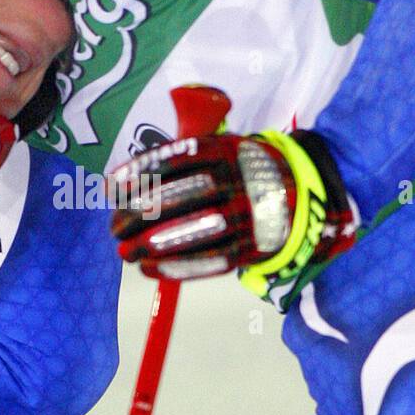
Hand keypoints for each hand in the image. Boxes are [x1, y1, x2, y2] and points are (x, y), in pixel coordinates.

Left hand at [109, 128, 356, 299]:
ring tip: (125, 252)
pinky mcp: (249, 246)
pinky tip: (148, 268)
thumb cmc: (242, 171)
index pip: (178, 159)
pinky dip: (176, 265)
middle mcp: (238, 182)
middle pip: (184, 196)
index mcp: (227, 151)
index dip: (141, 173)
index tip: (113, 187)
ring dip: (154, 244)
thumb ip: (182, 156)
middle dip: (142, 213)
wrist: (301, 194)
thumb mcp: (222, 147)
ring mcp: (246, 215)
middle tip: (114, 226)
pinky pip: (210, 258)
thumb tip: (123, 180)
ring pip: (196, 231)